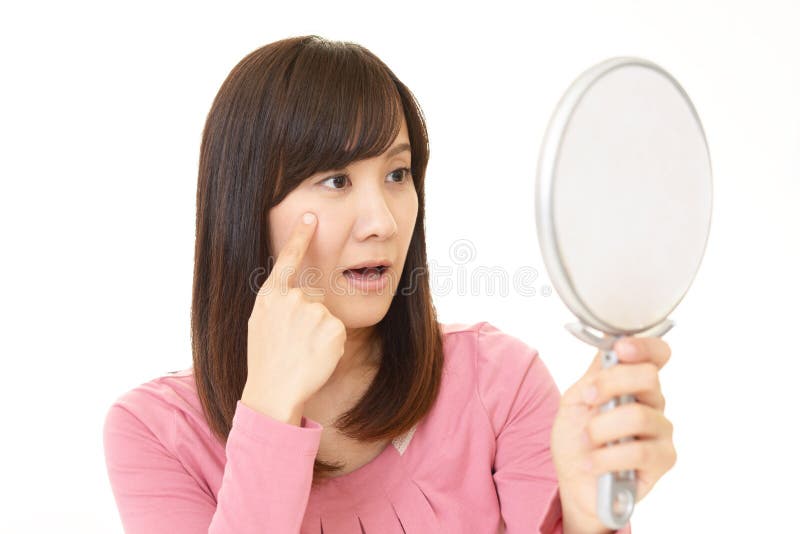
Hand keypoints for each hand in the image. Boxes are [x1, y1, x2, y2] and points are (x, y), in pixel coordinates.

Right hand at [242, 212, 346, 423]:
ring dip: (320, 333)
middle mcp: (291, 297)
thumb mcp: (260, 324)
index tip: (310, 215)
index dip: (301, 235)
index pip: (288, 259)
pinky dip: (331, 345)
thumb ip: (277, 303)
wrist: (273, 392)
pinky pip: (338, 331)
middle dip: (310, 317)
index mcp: (269, 295)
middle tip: (293, 343)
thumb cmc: (266, 362)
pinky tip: (315, 357)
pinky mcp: (333, 325)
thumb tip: (292, 294)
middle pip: (313, 297)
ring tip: (302, 352)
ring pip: (326, 316)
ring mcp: (312, 310)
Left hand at [551, 336, 676, 532]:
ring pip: (639, 415)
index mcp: (634, 383)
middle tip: (588, 400)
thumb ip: (596, 374)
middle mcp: (653, 403)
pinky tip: (591, 463)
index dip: (645, 346)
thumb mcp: (576, 400)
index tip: (621, 348)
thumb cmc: (577, 438)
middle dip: (609, 385)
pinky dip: (606, 457)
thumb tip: (610, 344)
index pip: (657, 355)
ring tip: (587, 440)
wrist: (574, 480)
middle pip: (648, 377)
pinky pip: (639, 452)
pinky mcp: (663, 460)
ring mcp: (661, 431)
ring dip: (602, 428)